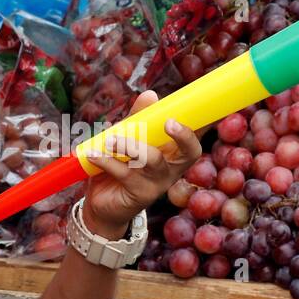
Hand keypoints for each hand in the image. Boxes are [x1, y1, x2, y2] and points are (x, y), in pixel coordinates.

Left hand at [82, 91, 201, 238]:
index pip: (195, 137)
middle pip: (190, 153)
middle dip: (183, 136)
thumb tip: (151, 95)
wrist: (102, 204)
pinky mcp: (140, 195)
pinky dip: (106, 160)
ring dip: (131, 146)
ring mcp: (158, 184)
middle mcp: (172, 169)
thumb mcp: (128, 138)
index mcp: (173, 153)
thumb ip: (139, 118)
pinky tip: (93, 153)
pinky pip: (125, 174)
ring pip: (153, 160)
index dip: (204, 123)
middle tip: (170, 122)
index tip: (204, 108)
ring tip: (111, 140)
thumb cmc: (119, 166)